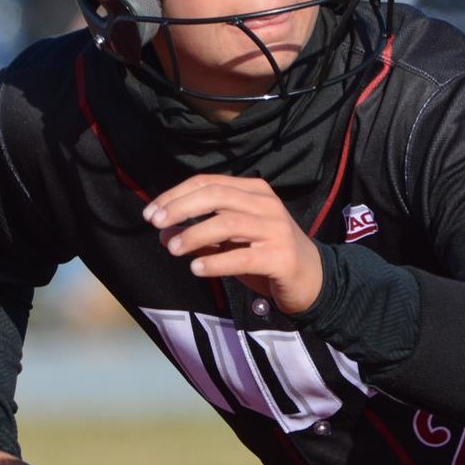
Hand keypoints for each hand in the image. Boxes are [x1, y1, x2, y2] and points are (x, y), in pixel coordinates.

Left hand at [144, 174, 322, 314]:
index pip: (208, 183)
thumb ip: (200, 236)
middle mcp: (266, 204)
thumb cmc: (267, 256)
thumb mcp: (231, 242)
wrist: (313, 280)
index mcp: (254, 191)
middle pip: (217, 195)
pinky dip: (216, 262)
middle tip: (156, 223)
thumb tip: (164, 233)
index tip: (150, 213)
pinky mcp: (281, 257)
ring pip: (228, 222)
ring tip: (173, 248)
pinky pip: (243, 257)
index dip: (176, 195)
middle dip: (181, 207)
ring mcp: (276, 229)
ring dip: (195, 234)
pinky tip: (196, 268)